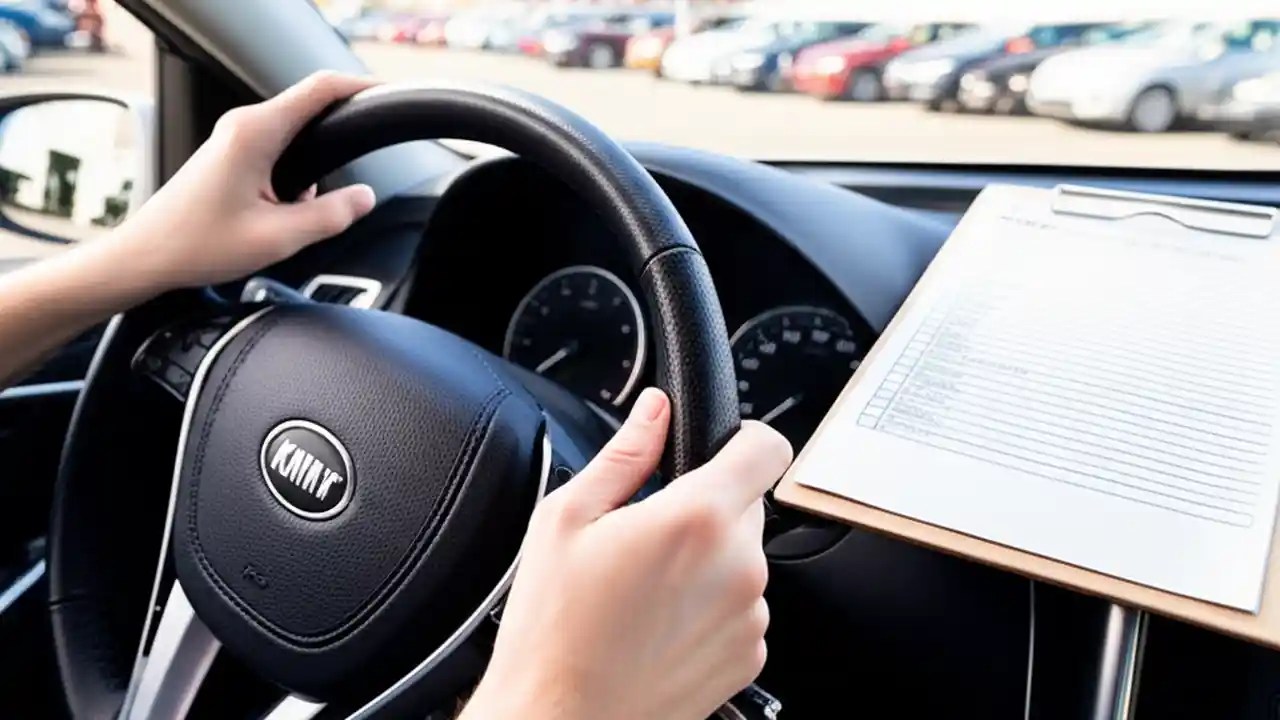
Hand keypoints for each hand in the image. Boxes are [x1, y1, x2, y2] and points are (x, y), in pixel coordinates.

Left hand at [119, 71, 378, 290]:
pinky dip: (296, 176)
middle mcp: (244, 126)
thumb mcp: (278, 238)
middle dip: (339, 138)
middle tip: (362, 167)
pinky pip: (280, 152)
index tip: (384, 98)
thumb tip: (364, 198)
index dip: (360, 87)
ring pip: (296, 136)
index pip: (321, 88)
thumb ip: (331, 216)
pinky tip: (287, 213)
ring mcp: (235, 138)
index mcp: (256, 133)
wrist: (147, 256)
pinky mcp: (232, 155)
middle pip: (312, 109)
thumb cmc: (196, 244)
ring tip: (307, 211)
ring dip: (315, 166)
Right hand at [464, 389, 793, 719]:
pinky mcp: (750, 656)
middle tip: (648, 537)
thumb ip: (625, 453)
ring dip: (710, 562)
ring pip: (744, 559)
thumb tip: (655, 410)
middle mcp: (739, 565)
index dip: (745, 438)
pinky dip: (712, 609)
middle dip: (707, 508)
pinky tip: (660, 626)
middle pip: (748, 505)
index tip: (722, 449)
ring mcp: (750, 616)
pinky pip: (743, 609)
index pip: (767, 448)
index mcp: (696, 518)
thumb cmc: (555, 631)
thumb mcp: (567, 520)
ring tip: (646, 592)